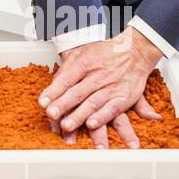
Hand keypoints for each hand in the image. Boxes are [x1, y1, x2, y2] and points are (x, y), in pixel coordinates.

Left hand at [39, 28, 162, 147]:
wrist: (135, 51)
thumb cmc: (105, 54)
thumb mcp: (83, 51)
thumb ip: (67, 66)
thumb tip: (53, 80)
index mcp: (85, 63)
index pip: (66, 79)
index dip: (53, 91)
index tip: (42, 103)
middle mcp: (97, 75)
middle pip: (77, 92)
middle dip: (63, 105)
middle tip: (51, 115)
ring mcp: (111, 87)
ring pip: (92, 103)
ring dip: (79, 115)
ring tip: (66, 126)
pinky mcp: (124, 97)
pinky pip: (112, 108)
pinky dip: (102, 117)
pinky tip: (91, 125)